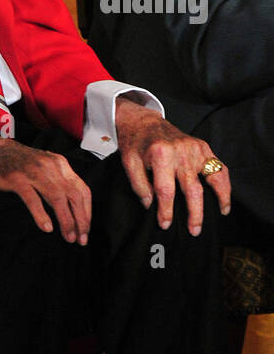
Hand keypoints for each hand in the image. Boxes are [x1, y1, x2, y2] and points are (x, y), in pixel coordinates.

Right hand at [0, 131, 91, 243]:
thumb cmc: (16, 164)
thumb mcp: (43, 168)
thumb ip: (58, 182)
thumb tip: (74, 209)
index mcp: (59, 163)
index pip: (82, 189)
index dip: (87, 212)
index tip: (85, 230)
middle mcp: (50, 165)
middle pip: (74, 195)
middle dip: (81, 220)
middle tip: (80, 239)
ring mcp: (33, 171)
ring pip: (57, 198)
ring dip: (66, 220)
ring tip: (68, 237)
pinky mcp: (16, 178)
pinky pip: (33, 199)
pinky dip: (41, 215)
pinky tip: (46, 228)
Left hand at [114, 97, 230, 234]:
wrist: (144, 121)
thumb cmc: (136, 143)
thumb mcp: (129, 162)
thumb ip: (139, 186)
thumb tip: (151, 206)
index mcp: (161, 154)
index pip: (166, 191)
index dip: (166, 211)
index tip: (165, 225)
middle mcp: (181, 151)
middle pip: (192, 189)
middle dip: (194, 214)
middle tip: (194, 231)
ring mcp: (195, 148)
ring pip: (212, 178)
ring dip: (218, 198)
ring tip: (220, 214)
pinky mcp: (203, 146)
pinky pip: (219, 167)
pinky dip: (225, 184)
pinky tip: (224, 199)